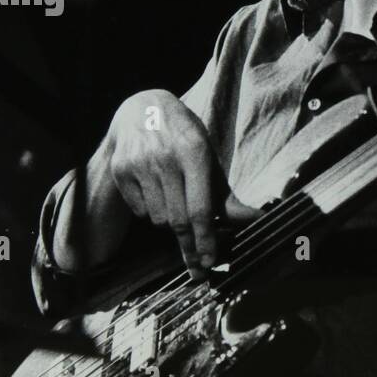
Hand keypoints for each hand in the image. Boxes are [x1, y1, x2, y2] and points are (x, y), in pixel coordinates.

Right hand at [107, 89, 250, 277]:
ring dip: (171, 222)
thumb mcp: (209, 161)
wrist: (143, 108)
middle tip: (199, 268)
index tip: (210, 263)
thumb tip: (256, 220)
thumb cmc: (185, 140)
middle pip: (179, 219)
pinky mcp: (120, 169)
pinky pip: (140, 211)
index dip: (205, 239)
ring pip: (159, 219)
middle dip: (190, 248)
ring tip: (175, 202)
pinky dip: (150, 212)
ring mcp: (139, 163)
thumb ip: (227, 196)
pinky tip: (155, 191)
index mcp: (194, 152)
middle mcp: (165, 157)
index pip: (200, 208)